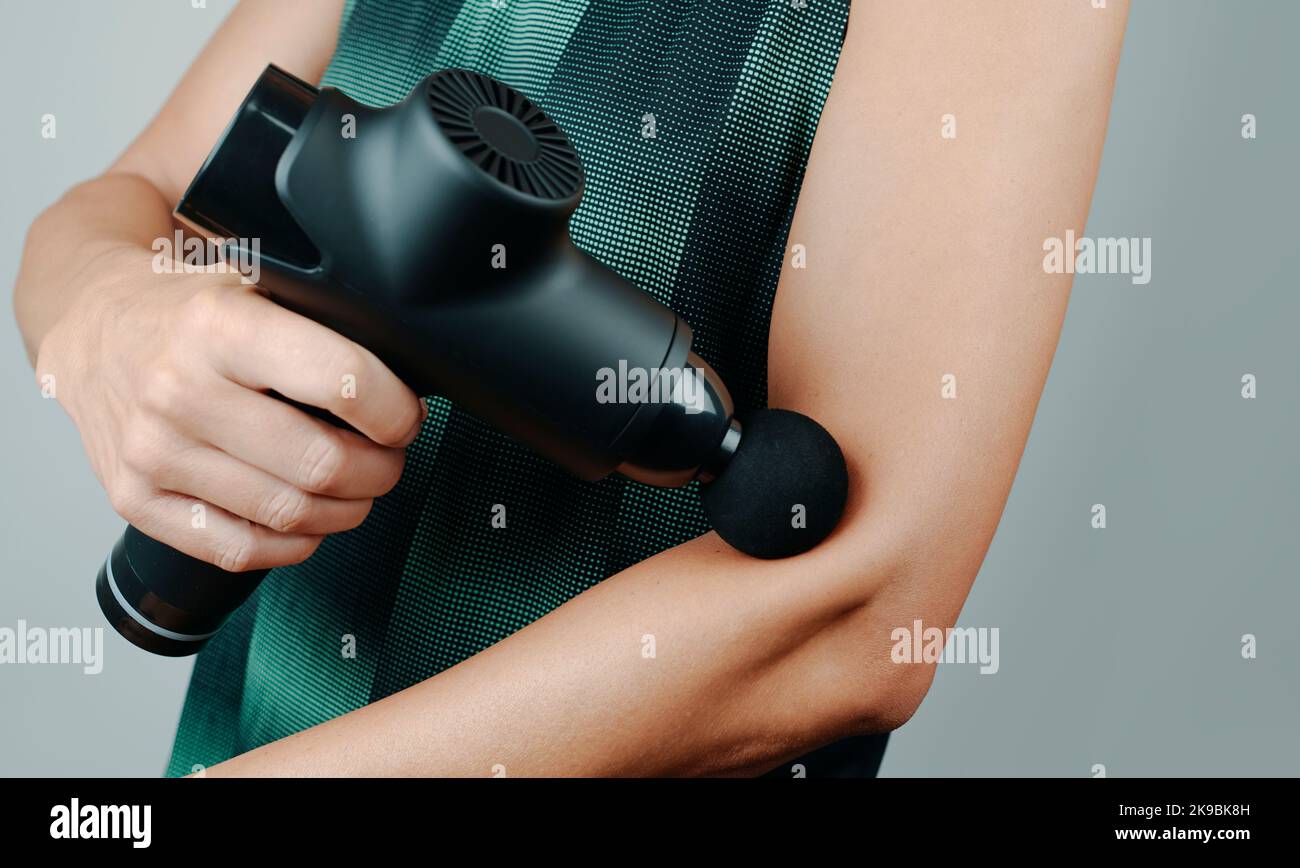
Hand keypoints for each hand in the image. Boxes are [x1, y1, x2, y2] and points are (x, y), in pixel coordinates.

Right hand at [36, 246, 424, 571]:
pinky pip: (240, 551)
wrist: (94, 326)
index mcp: (219, 326)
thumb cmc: (189, 309)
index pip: (341, 382)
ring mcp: (152, 452)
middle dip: (380, 466)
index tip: (405, 413)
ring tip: (356, 485)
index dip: (394, 409)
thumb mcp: (256, 282)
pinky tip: (309, 518)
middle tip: (388, 453)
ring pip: (290, 515)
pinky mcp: (135, 500)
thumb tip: (410, 367)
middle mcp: (178, 391)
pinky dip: (294, 544)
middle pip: (322, 463)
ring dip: (346, 508)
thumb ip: (323, 320)